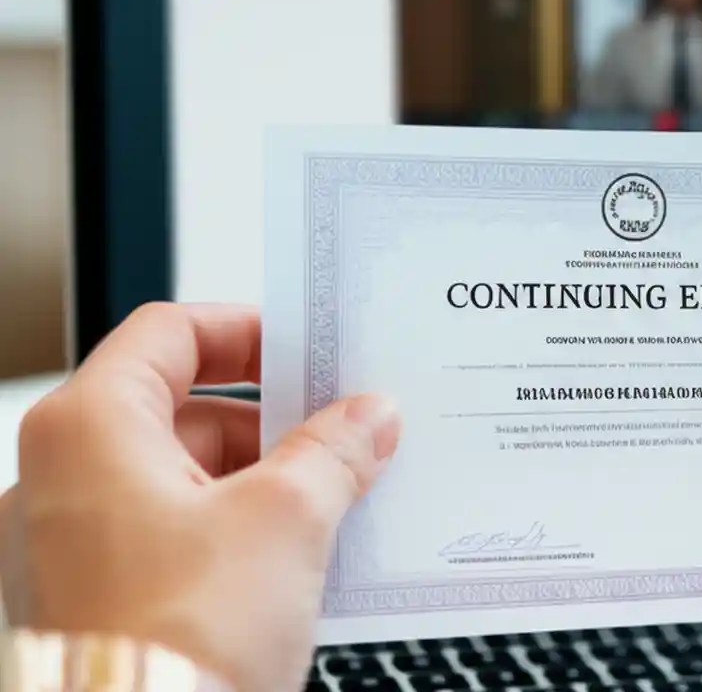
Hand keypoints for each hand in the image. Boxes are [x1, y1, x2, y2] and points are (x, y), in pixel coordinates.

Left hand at [0, 304, 400, 691]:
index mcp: (88, 429)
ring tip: (336, 507)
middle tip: (347, 438)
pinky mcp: (95, 600)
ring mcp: (69, 546)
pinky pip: (175, 539)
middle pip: (183, 412)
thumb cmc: (177, 642)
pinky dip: (235, 535)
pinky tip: (299, 560)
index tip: (308, 352)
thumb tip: (367, 416)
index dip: (248, 332)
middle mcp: (59, 479)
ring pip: (184, 481)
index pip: (169, 333)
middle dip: (276, 426)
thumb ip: (334, 450)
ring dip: (265, 485)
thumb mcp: (288, 519)